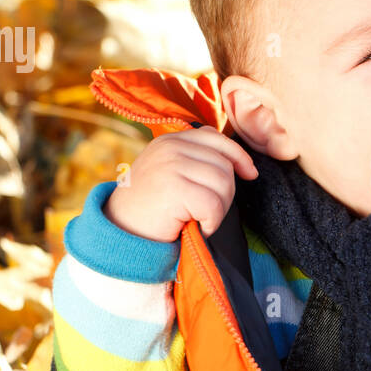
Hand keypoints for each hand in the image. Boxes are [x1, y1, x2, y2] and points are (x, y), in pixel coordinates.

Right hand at [104, 127, 258, 242]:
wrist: (120, 231)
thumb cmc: (150, 208)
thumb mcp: (170, 173)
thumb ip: (195, 161)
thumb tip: (242, 164)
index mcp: (171, 141)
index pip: (217, 139)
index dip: (239, 157)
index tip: (250, 174)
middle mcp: (171, 147)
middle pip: (224, 165)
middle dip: (225, 193)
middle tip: (206, 213)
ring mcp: (171, 165)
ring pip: (223, 184)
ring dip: (219, 209)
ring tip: (200, 219)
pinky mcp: (174, 188)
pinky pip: (213, 205)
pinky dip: (211, 222)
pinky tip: (195, 227)